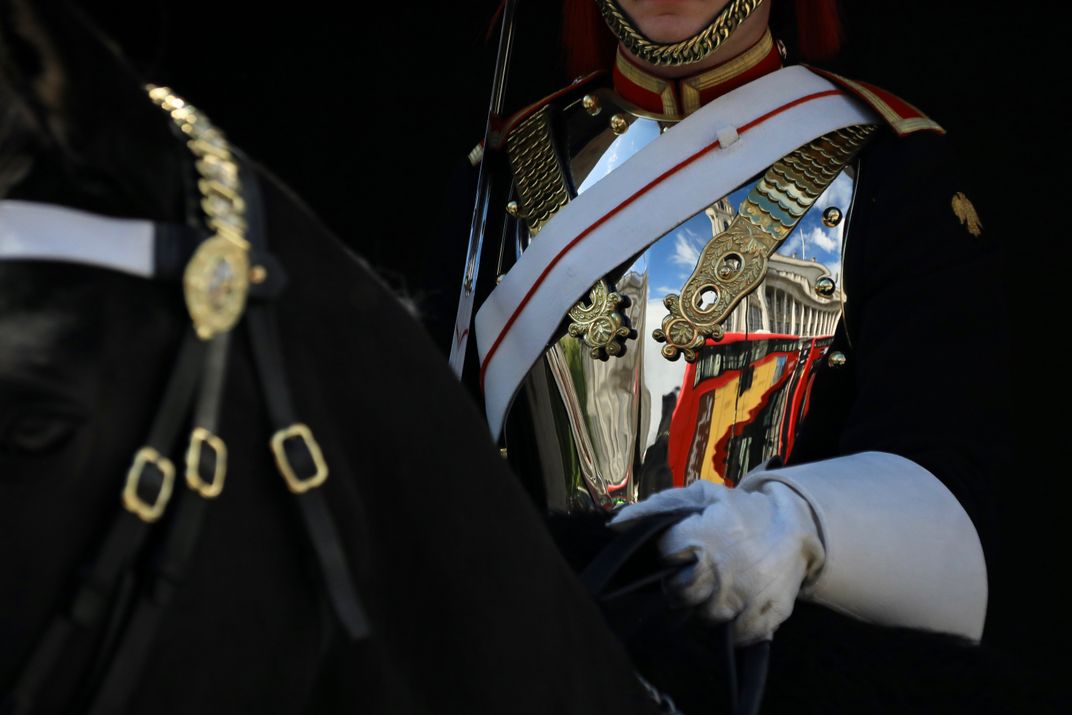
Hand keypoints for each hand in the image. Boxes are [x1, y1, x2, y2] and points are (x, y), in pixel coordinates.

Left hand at [611, 479, 824, 644]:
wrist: (796, 527)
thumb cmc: (739, 512)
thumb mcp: (701, 497)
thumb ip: (657, 507)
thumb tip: (615, 523)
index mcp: (700, 538)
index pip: (665, 559)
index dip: (671, 555)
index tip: (683, 550)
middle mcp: (719, 572)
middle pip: (678, 594)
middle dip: (682, 585)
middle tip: (698, 572)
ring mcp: (742, 598)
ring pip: (703, 617)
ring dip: (706, 604)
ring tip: (719, 585)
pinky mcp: (763, 618)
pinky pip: (734, 635)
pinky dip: (733, 624)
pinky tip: (736, 604)